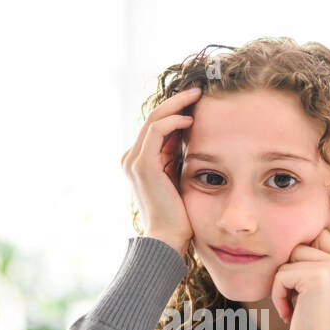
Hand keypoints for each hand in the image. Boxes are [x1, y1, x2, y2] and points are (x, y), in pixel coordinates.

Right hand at [120, 85, 201, 253]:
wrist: (167, 238)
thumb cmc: (178, 215)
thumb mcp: (178, 178)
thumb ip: (177, 156)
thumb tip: (189, 134)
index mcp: (138, 161)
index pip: (155, 127)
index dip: (175, 111)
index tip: (196, 102)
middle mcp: (131, 158)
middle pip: (153, 118)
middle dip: (176, 102)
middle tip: (197, 91)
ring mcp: (134, 160)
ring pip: (154, 119)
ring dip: (176, 105)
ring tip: (196, 97)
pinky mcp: (143, 164)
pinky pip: (157, 131)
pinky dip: (174, 121)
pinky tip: (190, 120)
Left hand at [270, 228, 329, 329]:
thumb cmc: (315, 326)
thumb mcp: (320, 290)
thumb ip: (314, 265)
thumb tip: (288, 243)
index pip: (320, 235)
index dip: (303, 255)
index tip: (301, 286)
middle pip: (300, 246)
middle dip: (290, 271)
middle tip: (296, 299)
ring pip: (289, 259)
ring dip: (282, 284)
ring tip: (292, 307)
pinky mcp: (317, 277)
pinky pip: (281, 275)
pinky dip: (278, 296)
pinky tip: (289, 314)